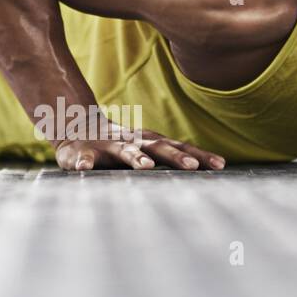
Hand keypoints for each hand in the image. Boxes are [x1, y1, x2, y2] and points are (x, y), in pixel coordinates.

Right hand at [55, 125, 225, 170]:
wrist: (76, 126)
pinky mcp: (84, 151)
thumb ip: (169, 156)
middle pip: (158, 147)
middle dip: (175, 156)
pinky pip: (85, 157)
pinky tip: (84, 170)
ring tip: (145, 166)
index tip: (220, 165)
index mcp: (149, 141)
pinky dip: (85, 162)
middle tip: (193, 167)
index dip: (199, 155)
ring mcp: (108, 144)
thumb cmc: (118, 143)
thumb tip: (206, 167)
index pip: (179, 146)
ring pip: (124, 150)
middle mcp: (132, 139)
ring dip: (135, 157)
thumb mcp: (145, 147)